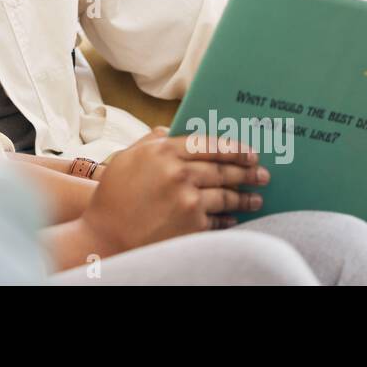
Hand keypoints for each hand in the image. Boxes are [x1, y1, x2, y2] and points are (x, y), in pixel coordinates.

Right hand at [78, 129, 267, 255]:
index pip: (208, 144)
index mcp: (162, 151)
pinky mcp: (192, 224)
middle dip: (246, 172)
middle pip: (222, 169)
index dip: (234, 148)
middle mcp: (178, 172)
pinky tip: (235, 218)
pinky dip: (229, 219)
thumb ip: (152, 141)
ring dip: (244, 197)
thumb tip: (172, 131)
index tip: (249, 152)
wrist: (105, 236)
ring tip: (256, 198)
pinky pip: (218, 219)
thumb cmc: (113, 196)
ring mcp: (187, 199)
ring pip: (226, 195)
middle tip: (261, 173)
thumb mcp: (127, 158)